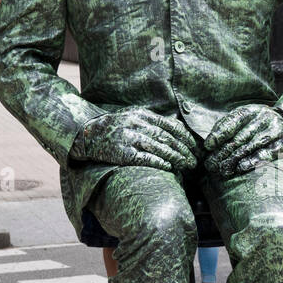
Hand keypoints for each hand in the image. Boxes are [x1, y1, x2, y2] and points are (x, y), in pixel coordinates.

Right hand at [72, 109, 197, 172]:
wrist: (89, 134)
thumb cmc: (116, 127)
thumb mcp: (134, 117)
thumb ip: (153, 121)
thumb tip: (177, 124)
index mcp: (142, 115)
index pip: (170, 125)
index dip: (185, 137)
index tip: (194, 146)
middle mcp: (137, 125)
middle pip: (167, 138)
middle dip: (184, 150)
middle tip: (194, 160)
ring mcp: (129, 138)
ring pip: (159, 148)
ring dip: (176, 157)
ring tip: (187, 165)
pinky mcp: (122, 153)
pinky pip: (145, 158)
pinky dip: (160, 162)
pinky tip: (170, 167)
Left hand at [204, 104, 282, 175]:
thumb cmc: (262, 124)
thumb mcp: (247, 118)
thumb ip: (229, 126)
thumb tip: (210, 143)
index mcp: (252, 110)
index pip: (232, 121)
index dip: (219, 134)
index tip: (208, 146)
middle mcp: (264, 118)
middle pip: (239, 137)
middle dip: (223, 152)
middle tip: (211, 165)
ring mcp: (275, 131)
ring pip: (250, 147)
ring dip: (233, 160)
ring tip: (222, 170)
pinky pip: (265, 155)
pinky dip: (251, 162)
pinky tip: (239, 168)